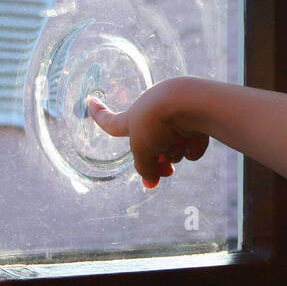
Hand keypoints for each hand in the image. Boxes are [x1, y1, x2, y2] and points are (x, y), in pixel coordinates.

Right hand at [87, 81, 208, 188]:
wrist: (190, 102)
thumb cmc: (158, 122)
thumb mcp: (144, 151)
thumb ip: (145, 169)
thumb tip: (150, 184)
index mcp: (132, 119)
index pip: (111, 122)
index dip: (99, 116)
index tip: (90, 101)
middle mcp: (152, 115)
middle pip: (152, 147)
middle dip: (160, 160)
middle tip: (167, 171)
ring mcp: (174, 115)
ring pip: (174, 146)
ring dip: (176, 152)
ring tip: (180, 144)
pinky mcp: (195, 117)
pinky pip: (192, 142)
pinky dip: (193, 146)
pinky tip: (195, 141)